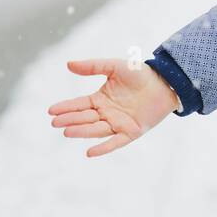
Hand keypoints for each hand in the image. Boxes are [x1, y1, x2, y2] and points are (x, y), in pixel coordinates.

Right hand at [48, 57, 180, 156]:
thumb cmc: (139, 74)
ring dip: (82, 132)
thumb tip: (68, 64)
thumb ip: (93, 66)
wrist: (165, 82)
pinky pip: (115, 142)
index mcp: (101, 99)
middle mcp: (106, 113)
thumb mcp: (114, 66)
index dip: (66, 107)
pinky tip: (90, 152)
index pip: (79, 105)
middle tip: (55, 122)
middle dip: (70, 120)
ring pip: (96, 130)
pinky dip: (103, 148)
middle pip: (85, 118)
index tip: (51, 111)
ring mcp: (118, 123)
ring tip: (66, 132)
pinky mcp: (131, 132)